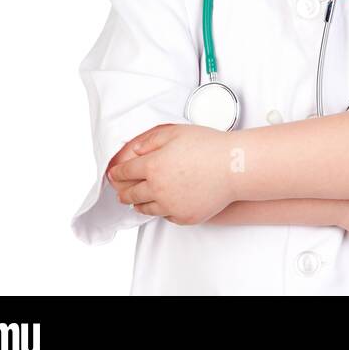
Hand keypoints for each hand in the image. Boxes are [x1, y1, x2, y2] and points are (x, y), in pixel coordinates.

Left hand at [109, 123, 236, 225]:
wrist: (235, 167)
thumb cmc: (209, 146)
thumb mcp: (176, 132)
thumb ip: (150, 140)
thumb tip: (133, 152)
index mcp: (152, 166)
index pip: (123, 173)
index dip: (116, 173)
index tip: (114, 174)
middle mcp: (157, 189)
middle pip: (129, 195)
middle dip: (123, 191)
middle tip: (122, 190)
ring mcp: (170, 206)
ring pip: (144, 209)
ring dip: (139, 203)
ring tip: (141, 199)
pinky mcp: (183, 217)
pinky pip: (165, 216)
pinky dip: (163, 210)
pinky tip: (166, 202)